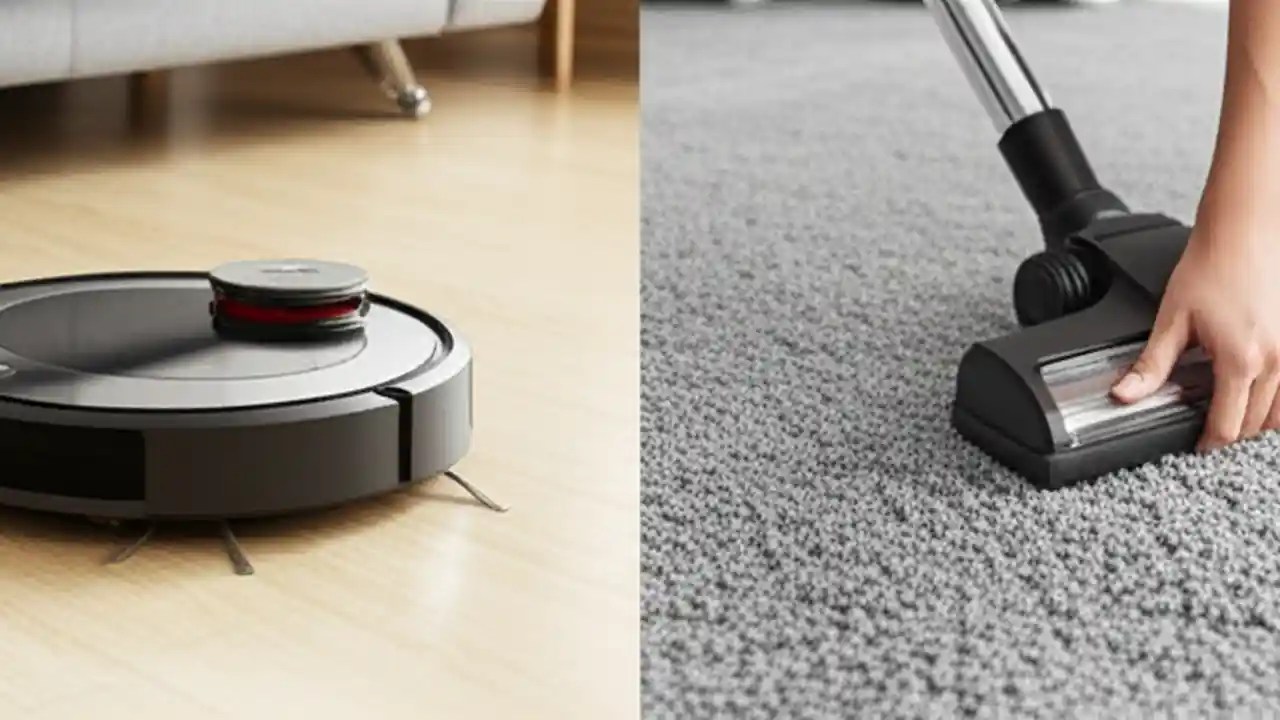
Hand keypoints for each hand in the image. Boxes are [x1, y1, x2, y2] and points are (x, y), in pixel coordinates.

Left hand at [1110, 223, 1279, 450]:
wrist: (1245, 233)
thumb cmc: (1210, 268)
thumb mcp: (1172, 319)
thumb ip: (1151, 364)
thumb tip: (1123, 395)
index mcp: (1240, 360)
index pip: (1228, 425)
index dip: (1209, 443)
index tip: (1196, 446)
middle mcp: (1277, 360)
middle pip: (1256, 425)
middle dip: (1231, 435)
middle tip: (1210, 431)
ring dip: (1259, 422)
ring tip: (1233, 416)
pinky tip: (1258, 396)